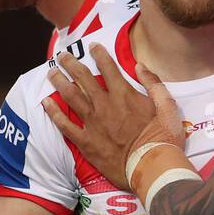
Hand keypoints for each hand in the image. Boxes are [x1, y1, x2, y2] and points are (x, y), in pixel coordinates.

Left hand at [42, 44, 186, 190]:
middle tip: (62, 55)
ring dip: (60, 82)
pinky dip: (54, 113)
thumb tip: (141, 66)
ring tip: (51, 72)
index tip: (92, 46)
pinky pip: (65, 125)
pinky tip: (45, 103)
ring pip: (71, 97)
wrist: (151, 168)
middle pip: (83, 79)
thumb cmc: (163, 139)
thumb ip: (154, 84)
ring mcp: (93, 123)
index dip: (99, 54)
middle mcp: (105, 105)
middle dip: (71, 64)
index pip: (108, 68)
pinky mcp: (86, 142)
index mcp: (124, 96)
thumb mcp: (168, 107)